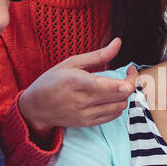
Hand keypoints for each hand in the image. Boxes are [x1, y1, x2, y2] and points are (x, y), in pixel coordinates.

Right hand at [17, 38, 137, 138]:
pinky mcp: (88, 123)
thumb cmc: (52, 81)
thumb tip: (118, 42)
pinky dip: (117, 106)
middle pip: (121, 96)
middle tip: (127, 74)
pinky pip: (113, 116)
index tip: (130, 69)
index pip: (113, 87)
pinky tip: (110, 97)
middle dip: (130, 83)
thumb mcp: (72, 63)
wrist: (36, 107)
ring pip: (120, 107)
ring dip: (124, 96)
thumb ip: (98, 55)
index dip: (129, 80)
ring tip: (118, 86)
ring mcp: (86, 114)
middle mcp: (83, 101)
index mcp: (79, 82)